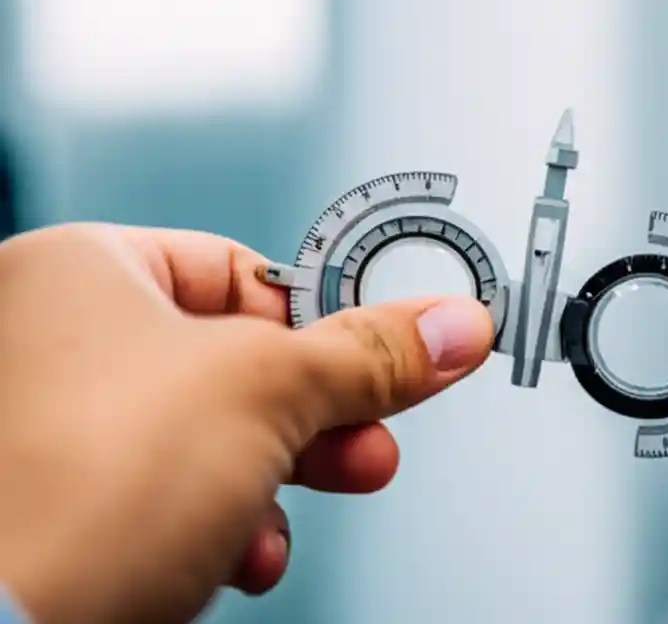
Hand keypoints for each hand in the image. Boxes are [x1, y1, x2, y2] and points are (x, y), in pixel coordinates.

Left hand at [0, 224, 492, 622]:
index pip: (246, 273)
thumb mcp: (269, 390)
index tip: (385, 353)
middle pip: (239, 362)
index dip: (325, 319)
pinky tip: (233, 554)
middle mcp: (55, 341)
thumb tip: (452, 326)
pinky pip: (173, 496)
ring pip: (214, 438)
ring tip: (284, 510)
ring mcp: (56, 430)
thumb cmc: (80, 489)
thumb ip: (372, 353)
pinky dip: (220, 523)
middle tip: (363, 436)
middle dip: (315, 417)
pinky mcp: (68, 506)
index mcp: (82, 272)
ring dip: (273, 481)